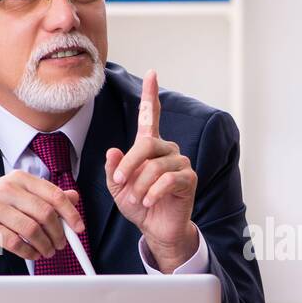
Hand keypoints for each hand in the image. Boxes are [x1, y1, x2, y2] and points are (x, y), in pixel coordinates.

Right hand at [0, 169, 84, 275]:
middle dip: (58, 233)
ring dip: (45, 245)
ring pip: (32, 229)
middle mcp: (5, 188)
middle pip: (45, 213)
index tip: (79, 228)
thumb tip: (74, 197)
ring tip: (47, 251)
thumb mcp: (20, 197)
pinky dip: (29, 252)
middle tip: (61, 245)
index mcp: (19, 179)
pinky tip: (32, 254)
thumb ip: (46, 196)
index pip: (53, 194)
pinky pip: (16, 243)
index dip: (70, 213)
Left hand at [105, 69, 198, 271]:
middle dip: (128, 165)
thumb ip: (113, 169)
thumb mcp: (117, 188)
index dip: (150, 95)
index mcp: (150, 147)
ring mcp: (180, 162)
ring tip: (136, 199)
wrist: (156, 228)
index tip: (152, 74)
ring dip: (140, 185)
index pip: (150, 116)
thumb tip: (112, 151)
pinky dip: (153, 192)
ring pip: (155, 166)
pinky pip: (168, 179)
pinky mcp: (188, 178)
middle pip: (145, 144)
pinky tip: (149, 202)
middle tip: (118, 181)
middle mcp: (167, 150)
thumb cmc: (139, 205)